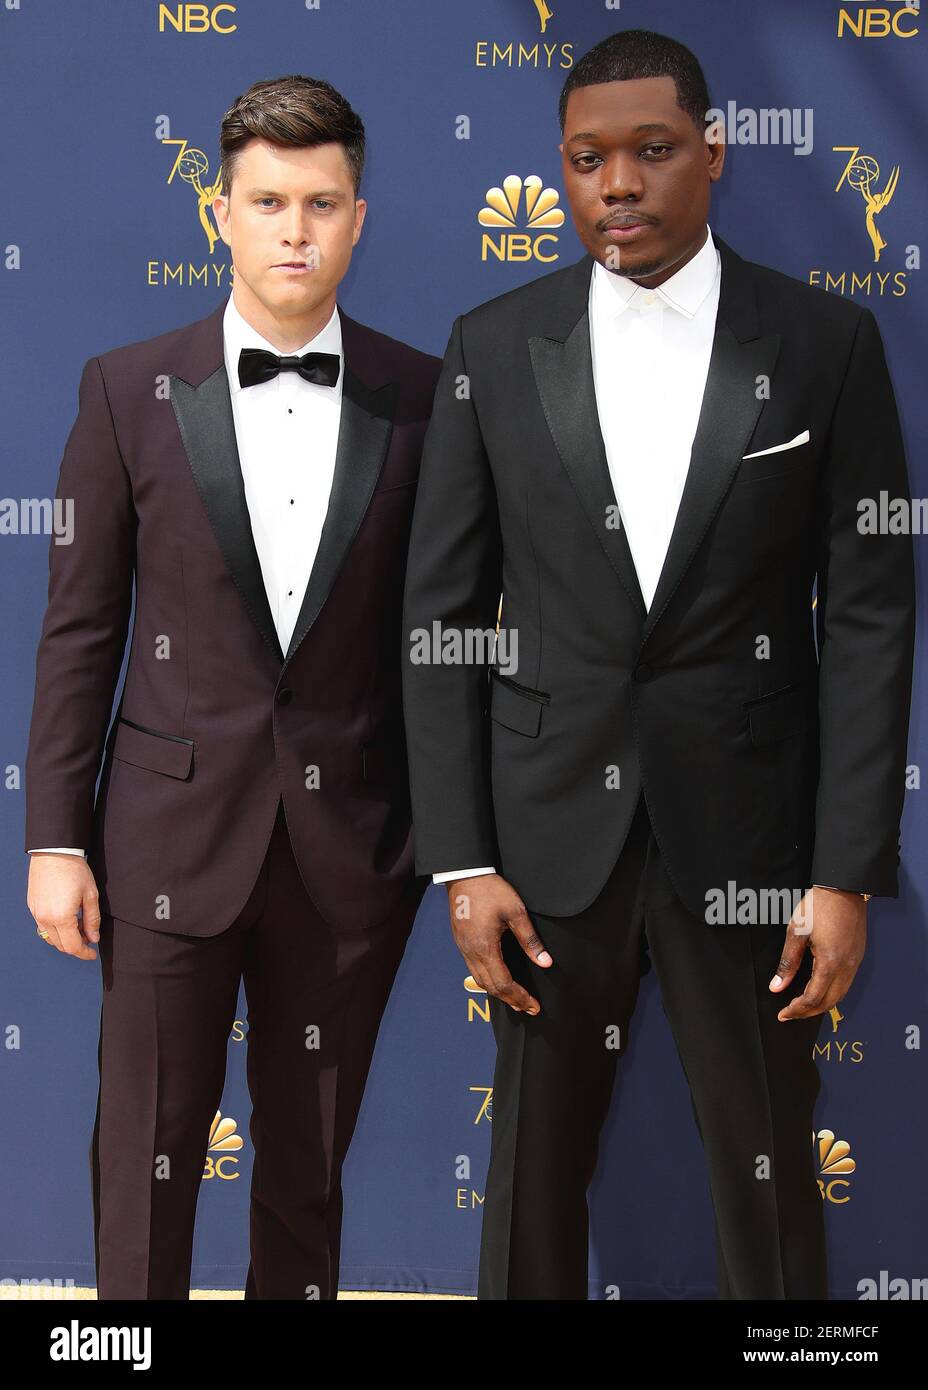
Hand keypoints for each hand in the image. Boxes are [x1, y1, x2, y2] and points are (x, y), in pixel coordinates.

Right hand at [27, 854, 101, 960]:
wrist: (53, 852)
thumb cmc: (74, 870)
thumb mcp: (90, 895)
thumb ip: (92, 920)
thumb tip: (93, 938)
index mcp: (61, 918)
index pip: (72, 947)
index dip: (84, 953)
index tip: (93, 954)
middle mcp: (45, 919)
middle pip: (60, 945)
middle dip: (76, 945)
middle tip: (89, 936)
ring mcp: (36, 913)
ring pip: (50, 938)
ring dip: (65, 938)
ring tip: (79, 926)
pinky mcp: (32, 907)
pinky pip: (43, 926)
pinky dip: (55, 929)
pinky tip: (66, 918)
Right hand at [446, 873, 551, 1013]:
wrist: (465, 873)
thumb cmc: (490, 890)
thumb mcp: (516, 912)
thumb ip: (530, 940)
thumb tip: (545, 963)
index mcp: (485, 948)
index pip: (504, 983)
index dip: (520, 997)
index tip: (534, 1005)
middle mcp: (471, 952)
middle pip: (490, 987)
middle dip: (510, 1000)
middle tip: (528, 1008)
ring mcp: (463, 947)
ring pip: (480, 980)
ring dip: (498, 992)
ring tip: (514, 999)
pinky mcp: (461, 941)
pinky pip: (473, 969)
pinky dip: (487, 980)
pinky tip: (497, 979)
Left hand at [769, 887, 866, 1021]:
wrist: (843, 888)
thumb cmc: (817, 907)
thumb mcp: (796, 933)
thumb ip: (788, 963)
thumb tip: (776, 987)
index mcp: (830, 963)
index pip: (813, 997)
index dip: (797, 1009)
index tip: (783, 1014)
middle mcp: (846, 966)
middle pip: (830, 1002)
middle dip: (809, 1012)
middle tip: (791, 1014)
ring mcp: (855, 961)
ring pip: (840, 994)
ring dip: (822, 1004)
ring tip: (803, 1006)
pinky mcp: (858, 955)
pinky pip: (846, 983)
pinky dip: (832, 992)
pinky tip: (820, 990)